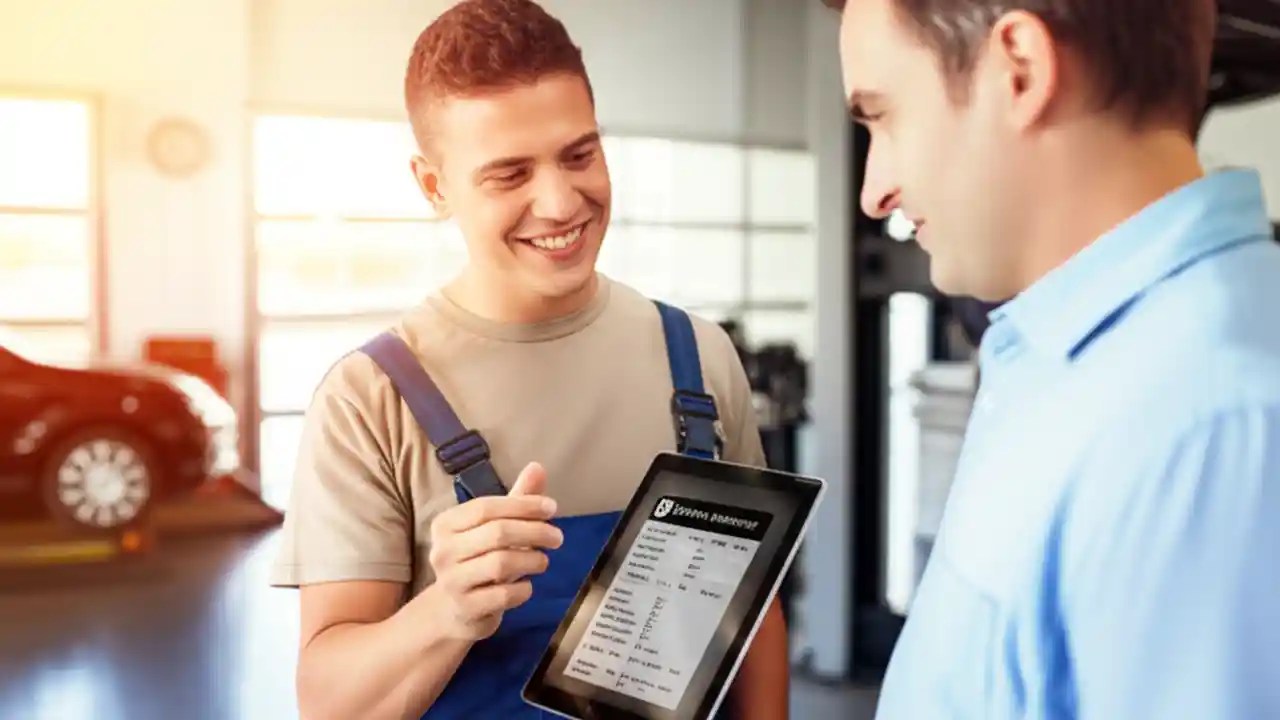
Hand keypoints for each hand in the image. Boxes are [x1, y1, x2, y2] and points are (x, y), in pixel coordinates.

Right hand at [423, 462, 562, 640]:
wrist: (453, 610)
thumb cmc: (477, 559)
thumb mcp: (494, 527)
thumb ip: (516, 499)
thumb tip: (538, 466)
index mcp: (446, 524)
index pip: (486, 507)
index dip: (523, 505)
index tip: (552, 508)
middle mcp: (443, 551)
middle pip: (497, 533)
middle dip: (535, 531)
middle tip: (557, 537)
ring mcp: (452, 581)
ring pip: (501, 563)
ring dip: (532, 559)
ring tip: (543, 560)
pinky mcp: (466, 608)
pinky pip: (504, 595)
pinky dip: (524, 589)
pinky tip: (527, 585)